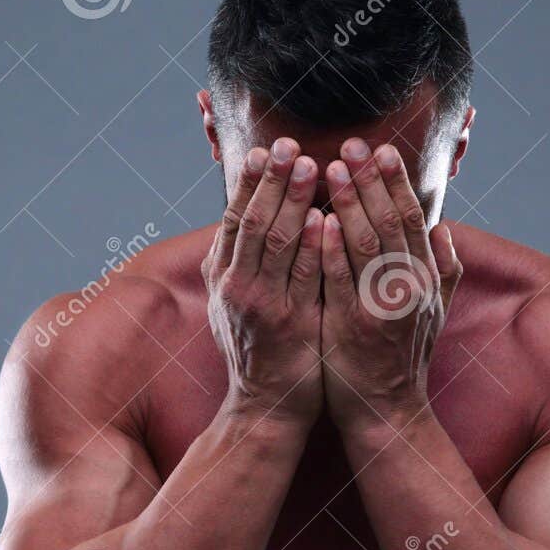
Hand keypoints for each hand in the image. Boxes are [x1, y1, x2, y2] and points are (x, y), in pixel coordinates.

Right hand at [205, 138, 325, 427]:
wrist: (267, 405)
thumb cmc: (258, 348)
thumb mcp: (233, 301)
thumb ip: (235, 260)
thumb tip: (238, 214)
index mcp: (224, 276)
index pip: (234, 218)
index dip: (248, 182)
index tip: (263, 149)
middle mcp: (237, 287)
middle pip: (254, 222)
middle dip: (272, 180)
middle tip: (288, 144)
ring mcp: (263, 305)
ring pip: (277, 243)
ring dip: (294, 201)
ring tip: (311, 165)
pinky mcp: (292, 324)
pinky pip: (304, 278)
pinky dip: (315, 246)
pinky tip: (326, 218)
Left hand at [318, 139, 461, 432]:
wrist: (386, 411)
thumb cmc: (403, 359)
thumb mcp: (434, 312)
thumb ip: (443, 268)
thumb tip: (445, 228)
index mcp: (424, 277)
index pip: (413, 217)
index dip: (397, 181)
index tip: (381, 149)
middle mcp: (408, 286)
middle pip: (391, 220)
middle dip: (370, 178)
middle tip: (351, 143)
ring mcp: (381, 306)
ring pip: (367, 243)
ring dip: (348, 202)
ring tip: (330, 168)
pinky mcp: (353, 325)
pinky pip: (341, 280)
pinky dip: (330, 249)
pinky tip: (317, 221)